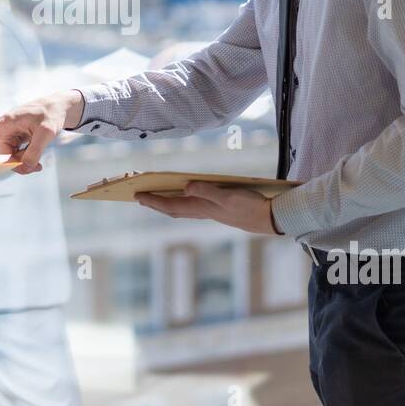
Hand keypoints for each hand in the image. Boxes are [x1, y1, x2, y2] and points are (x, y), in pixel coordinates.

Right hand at [0, 90, 83, 173]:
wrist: (61, 107)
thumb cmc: (51, 113)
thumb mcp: (46, 133)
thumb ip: (34, 152)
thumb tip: (24, 169)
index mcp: (6, 122)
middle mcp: (6, 129)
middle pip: (2, 154)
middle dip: (16, 164)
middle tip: (34, 168)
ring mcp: (12, 135)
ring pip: (10, 157)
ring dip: (23, 164)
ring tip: (39, 165)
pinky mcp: (19, 140)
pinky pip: (17, 155)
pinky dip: (26, 161)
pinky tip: (37, 163)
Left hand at [135, 182, 283, 235]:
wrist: (267, 218)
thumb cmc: (248, 206)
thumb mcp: (228, 195)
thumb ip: (207, 190)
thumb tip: (186, 186)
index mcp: (202, 208)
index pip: (171, 205)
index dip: (153, 201)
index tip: (137, 196)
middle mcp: (202, 211)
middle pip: (172, 208)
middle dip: (154, 203)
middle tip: (138, 197)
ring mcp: (209, 211)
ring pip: (181, 208)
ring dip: (166, 203)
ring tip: (154, 197)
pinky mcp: (216, 209)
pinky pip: (191, 206)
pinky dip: (180, 202)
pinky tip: (181, 196)